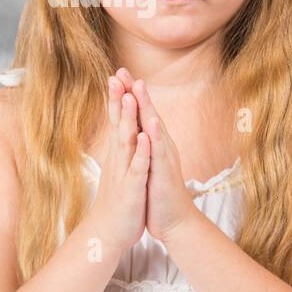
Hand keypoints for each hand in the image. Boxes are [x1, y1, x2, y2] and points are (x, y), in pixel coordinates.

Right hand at [87, 73, 149, 254]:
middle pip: (118, 123)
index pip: (118, 120)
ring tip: (129, 96)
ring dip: (128, 119)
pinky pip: (138, 168)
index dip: (118, 97)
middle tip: (117, 74)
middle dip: (119, 99)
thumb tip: (121, 130)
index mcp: (119, 154)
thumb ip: (121, 150)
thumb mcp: (120, 170)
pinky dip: (141, 153)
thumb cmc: (119, 200)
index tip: (118, 73)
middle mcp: (119, 159)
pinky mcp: (132, 188)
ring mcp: (124, 172)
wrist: (110, 232)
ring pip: (126, 141)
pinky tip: (145, 138)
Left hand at [129, 78, 197, 244]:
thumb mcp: (147, 165)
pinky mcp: (165, 173)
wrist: (175, 221)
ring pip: (155, 128)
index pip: (140, 115)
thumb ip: (144, 147)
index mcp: (153, 144)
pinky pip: (160, 153)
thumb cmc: (158, 193)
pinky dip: (156, 138)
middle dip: (135, 92)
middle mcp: (161, 146)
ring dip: (147, 108)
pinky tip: (152, 124)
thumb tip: (138, 132)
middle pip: (148, 113)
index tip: (116, 75)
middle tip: (123, 70)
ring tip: (138, 88)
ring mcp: (164, 158)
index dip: (128, 95)